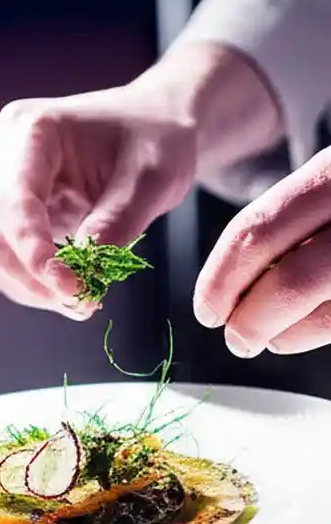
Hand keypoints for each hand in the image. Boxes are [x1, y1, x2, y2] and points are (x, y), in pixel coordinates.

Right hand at [0, 83, 197, 319]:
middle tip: (84, 303)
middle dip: (34, 279)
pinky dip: (34, 279)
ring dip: (33, 286)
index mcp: (32, 129)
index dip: (35, 254)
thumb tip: (81, 276)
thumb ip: (116, 223)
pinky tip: (70, 281)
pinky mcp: (2, 205)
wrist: (152, 123)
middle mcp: (0, 152)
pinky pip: (4, 256)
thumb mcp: (153, 179)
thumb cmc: (156, 140)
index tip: (73, 290)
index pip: (15, 204)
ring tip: (83, 296)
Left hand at [195, 146, 330, 356]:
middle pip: (289, 279)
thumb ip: (289, 222)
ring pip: (322, 305)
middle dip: (249, 317)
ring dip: (279, 333)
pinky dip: (312, 331)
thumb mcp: (327, 185)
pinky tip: (292, 337)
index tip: (205, 307)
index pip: (255, 231)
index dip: (220, 277)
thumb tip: (230, 282)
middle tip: (230, 335)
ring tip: (258, 338)